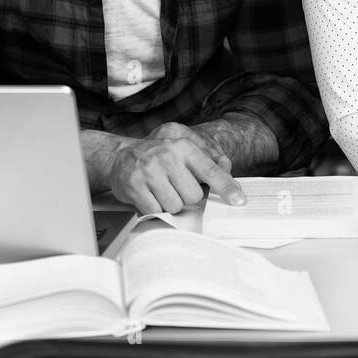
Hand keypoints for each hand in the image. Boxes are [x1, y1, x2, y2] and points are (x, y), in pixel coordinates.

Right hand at [105, 121, 245, 214]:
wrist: (119, 156)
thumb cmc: (158, 155)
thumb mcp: (184, 147)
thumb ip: (209, 158)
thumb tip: (228, 173)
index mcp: (184, 146)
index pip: (210, 170)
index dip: (226, 187)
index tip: (238, 200)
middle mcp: (167, 157)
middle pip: (194, 195)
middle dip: (187, 196)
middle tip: (175, 185)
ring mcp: (149, 172)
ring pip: (175, 206)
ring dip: (170, 203)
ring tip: (160, 189)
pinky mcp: (134, 187)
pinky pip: (156, 211)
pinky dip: (155, 207)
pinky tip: (149, 194)